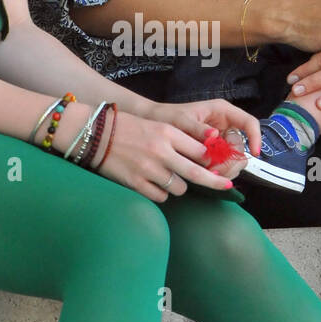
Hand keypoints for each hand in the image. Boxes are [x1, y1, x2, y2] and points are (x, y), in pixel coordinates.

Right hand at [94, 109, 244, 201]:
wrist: (94, 133)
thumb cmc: (125, 127)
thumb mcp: (155, 125)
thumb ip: (177, 139)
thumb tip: (200, 157)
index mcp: (167, 132)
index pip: (200, 150)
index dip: (209, 160)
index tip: (213, 164)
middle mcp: (161, 151)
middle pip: (197, 173)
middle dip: (215, 182)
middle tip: (226, 186)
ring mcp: (148, 169)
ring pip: (180, 188)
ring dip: (178, 185)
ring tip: (166, 177)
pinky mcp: (136, 183)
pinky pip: (161, 196)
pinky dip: (161, 193)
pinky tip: (153, 183)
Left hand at [147, 98, 261, 177]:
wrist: (154, 125)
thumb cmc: (167, 116)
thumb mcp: (181, 120)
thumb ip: (196, 128)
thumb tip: (213, 136)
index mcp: (222, 112)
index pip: (249, 123)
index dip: (256, 137)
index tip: (255, 152)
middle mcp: (225, 126)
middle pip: (241, 146)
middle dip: (232, 161)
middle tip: (216, 172)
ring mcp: (220, 140)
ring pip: (234, 159)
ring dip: (225, 169)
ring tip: (209, 174)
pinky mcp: (214, 153)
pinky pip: (223, 165)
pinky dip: (217, 172)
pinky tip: (206, 175)